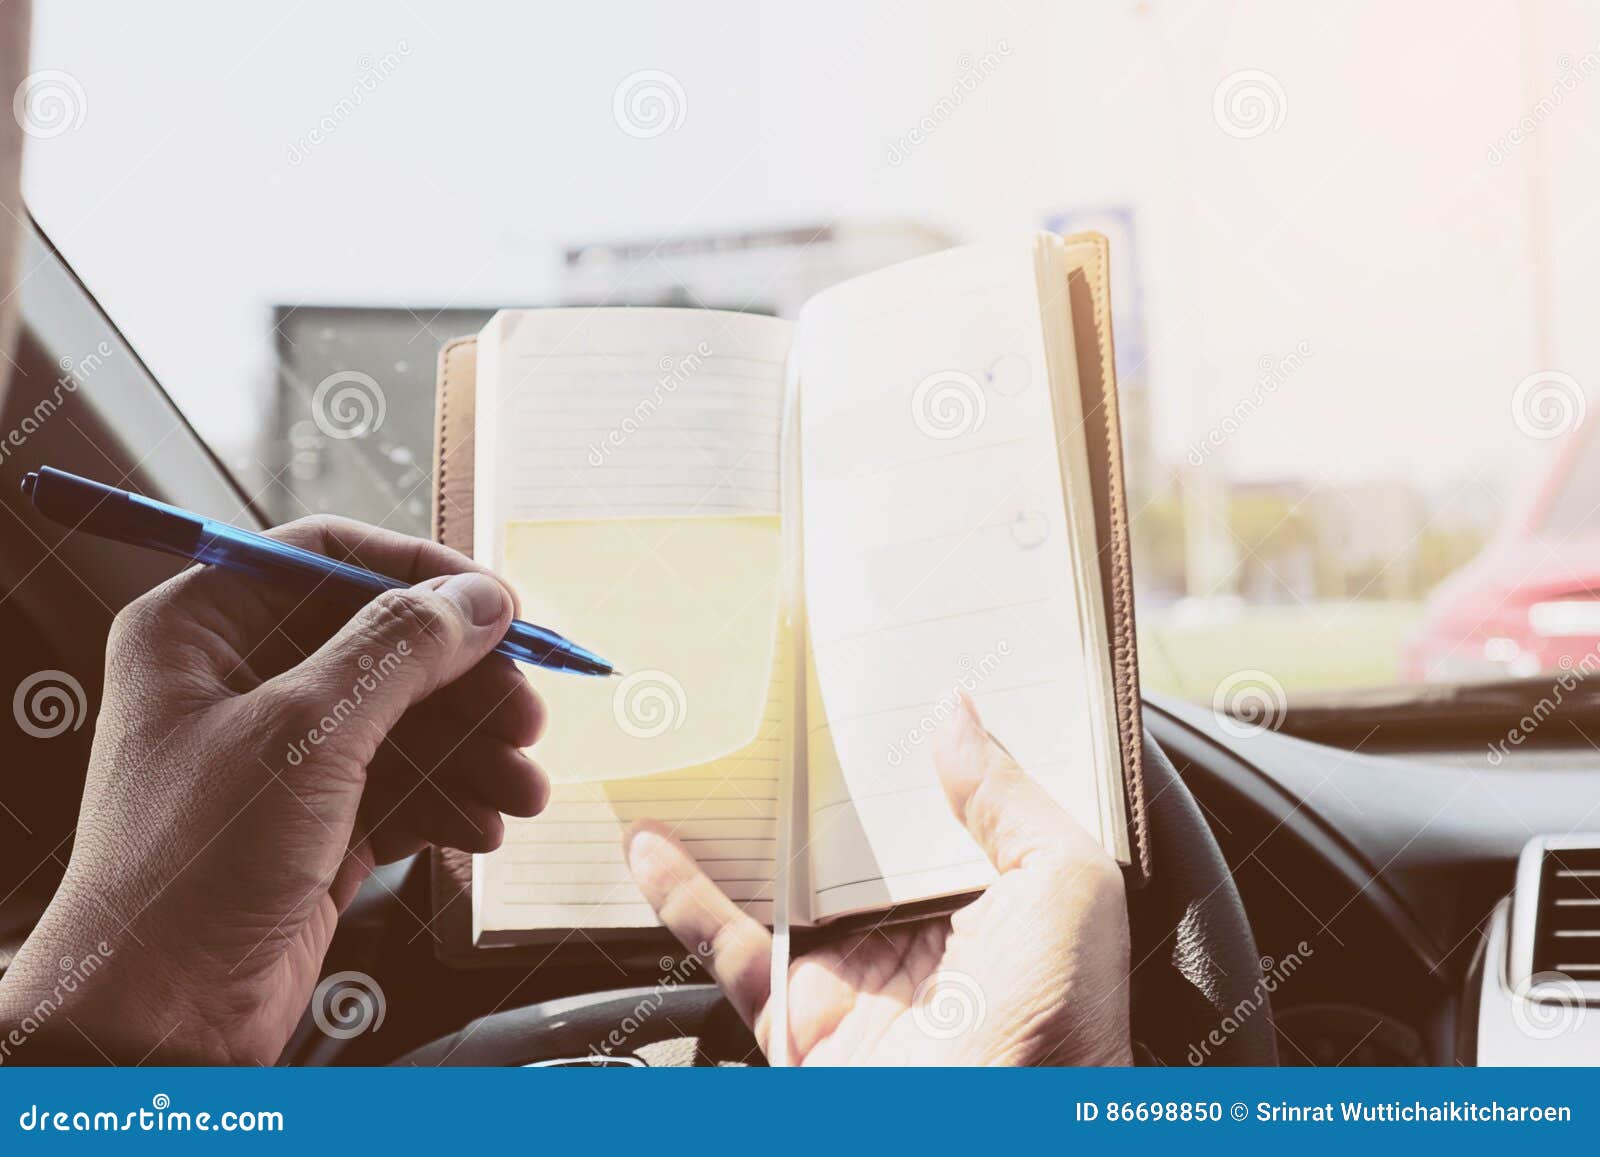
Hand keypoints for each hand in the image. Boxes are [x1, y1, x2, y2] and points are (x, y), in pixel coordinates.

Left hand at [0, 518, 546, 1063]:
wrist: (161, 1021)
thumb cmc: (186, 872)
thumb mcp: (304, 734)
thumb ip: (399, 651)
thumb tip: (476, 599)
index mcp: (198, 632)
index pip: (325, 559)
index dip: (419, 574)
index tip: (496, 603)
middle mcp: (237, 684)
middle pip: (382, 646)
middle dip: (464, 685)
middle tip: (524, 713)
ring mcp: (278, 758)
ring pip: (404, 721)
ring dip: (473, 753)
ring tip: (520, 788)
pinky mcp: (313, 823)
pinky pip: (403, 786)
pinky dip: (451, 803)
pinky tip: (482, 826)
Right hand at [624, 693, 1131, 1064]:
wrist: (990, 1134)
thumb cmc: (1061, 1030)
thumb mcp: (1067, 886)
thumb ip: (1010, 798)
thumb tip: (956, 714)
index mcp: (987, 894)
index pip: (938, 798)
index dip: (910, 739)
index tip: (877, 670)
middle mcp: (913, 926)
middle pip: (847, 830)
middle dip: (814, 765)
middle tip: (775, 684)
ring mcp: (848, 968)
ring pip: (778, 875)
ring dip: (737, 820)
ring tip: (699, 749)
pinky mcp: (794, 1011)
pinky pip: (726, 943)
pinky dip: (681, 894)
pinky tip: (652, 843)